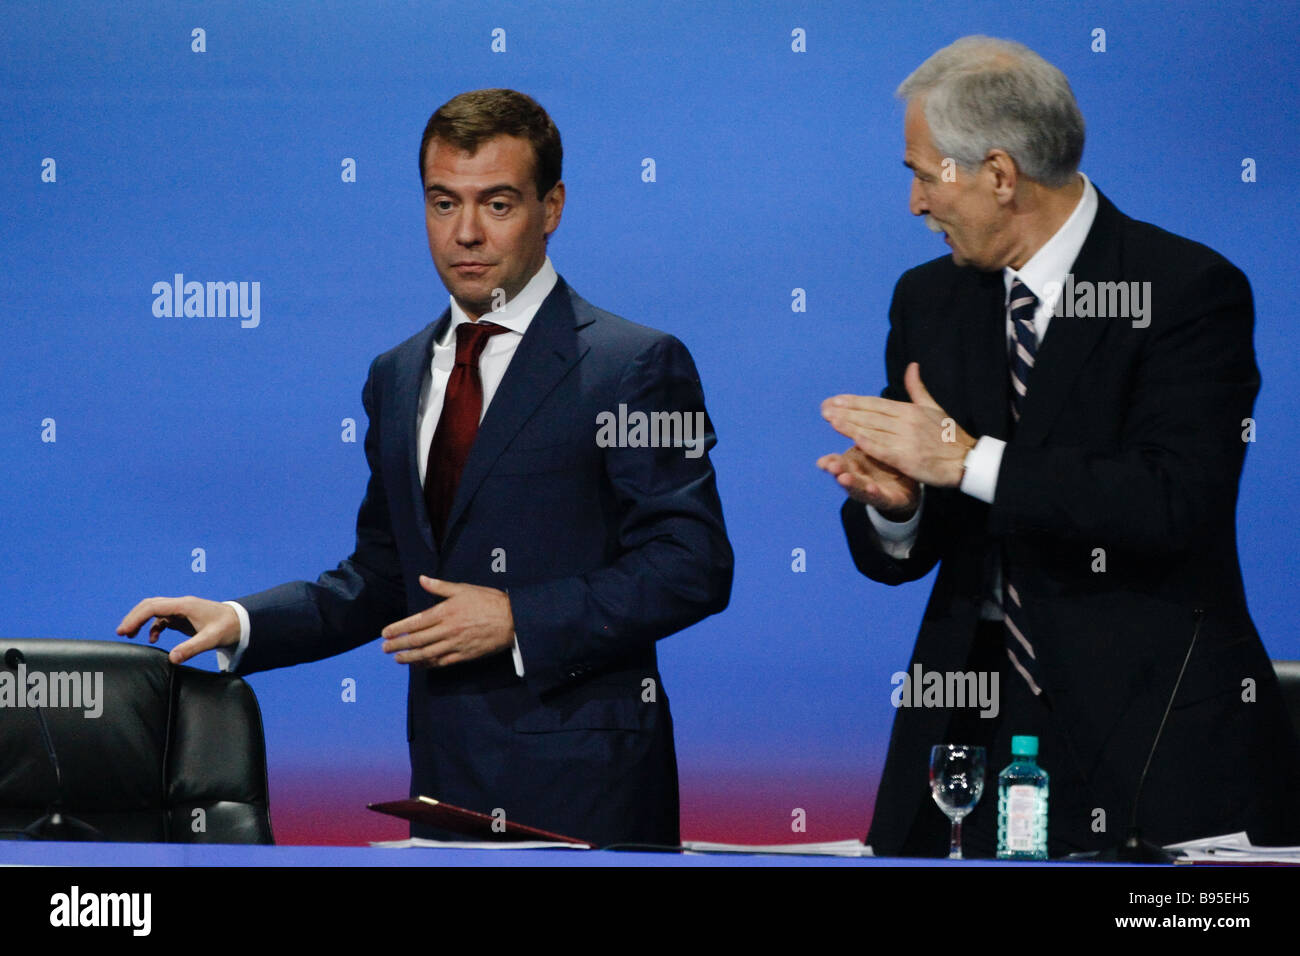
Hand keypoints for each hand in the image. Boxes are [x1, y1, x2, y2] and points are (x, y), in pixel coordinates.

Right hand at [116, 595, 240, 664]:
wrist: (241, 622)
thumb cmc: (228, 627)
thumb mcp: (211, 639)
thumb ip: (191, 648)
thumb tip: (172, 659)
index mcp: (185, 606)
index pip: (153, 607)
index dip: (136, 617)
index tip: (124, 630)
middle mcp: (181, 605)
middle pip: (150, 605)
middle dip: (134, 617)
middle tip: (120, 633)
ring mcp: (182, 610)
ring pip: (155, 611)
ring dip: (141, 621)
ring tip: (128, 635)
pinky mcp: (184, 617)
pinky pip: (163, 618)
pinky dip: (154, 627)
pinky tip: (153, 639)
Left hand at [380, 575, 513, 666]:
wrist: (512, 619)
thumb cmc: (488, 601)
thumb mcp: (463, 589)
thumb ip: (440, 586)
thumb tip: (422, 579)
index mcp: (445, 612)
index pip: (415, 622)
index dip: (398, 628)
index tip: (385, 633)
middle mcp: (447, 630)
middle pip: (417, 640)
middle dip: (398, 645)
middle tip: (385, 649)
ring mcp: (455, 644)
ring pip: (427, 654)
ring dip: (410, 657)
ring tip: (398, 659)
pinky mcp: (464, 655)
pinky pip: (442, 662)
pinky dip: (428, 664)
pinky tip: (420, 664)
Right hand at [817, 445, 920, 517]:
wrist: (907, 486)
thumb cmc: (883, 464)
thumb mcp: (868, 449)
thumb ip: (855, 435)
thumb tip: (836, 414)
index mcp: (853, 465)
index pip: (838, 462)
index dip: (829, 462)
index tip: (821, 462)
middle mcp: (860, 479)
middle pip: (846, 474)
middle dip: (837, 471)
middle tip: (830, 466)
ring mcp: (873, 490)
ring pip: (859, 487)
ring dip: (851, 484)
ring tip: (844, 478)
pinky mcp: (890, 499)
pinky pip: (882, 497)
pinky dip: (874, 493)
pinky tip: (872, 487)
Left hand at [821, 362, 975, 488]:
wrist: (967, 460)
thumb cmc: (950, 435)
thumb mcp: (934, 407)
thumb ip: (918, 388)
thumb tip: (911, 366)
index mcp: (910, 410)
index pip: (876, 403)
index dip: (854, 402)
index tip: (834, 400)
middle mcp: (906, 422)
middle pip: (870, 415)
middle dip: (845, 411)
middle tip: (823, 408)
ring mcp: (906, 440)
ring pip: (872, 430)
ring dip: (850, 425)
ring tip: (830, 419)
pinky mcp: (908, 458)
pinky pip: (884, 449)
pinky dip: (868, 443)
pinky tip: (853, 438)